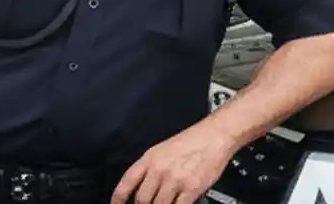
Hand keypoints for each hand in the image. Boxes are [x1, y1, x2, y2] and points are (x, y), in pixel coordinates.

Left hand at [110, 123, 236, 203]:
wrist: (215, 135)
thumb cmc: (192, 141)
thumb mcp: (163, 150)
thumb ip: (151, 169)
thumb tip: (141, 190)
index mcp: (150, 158)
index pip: (127, 182)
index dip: (118, 198)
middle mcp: (159, 170)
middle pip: (141, 200)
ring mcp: (175, 180)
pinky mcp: (191, 189)